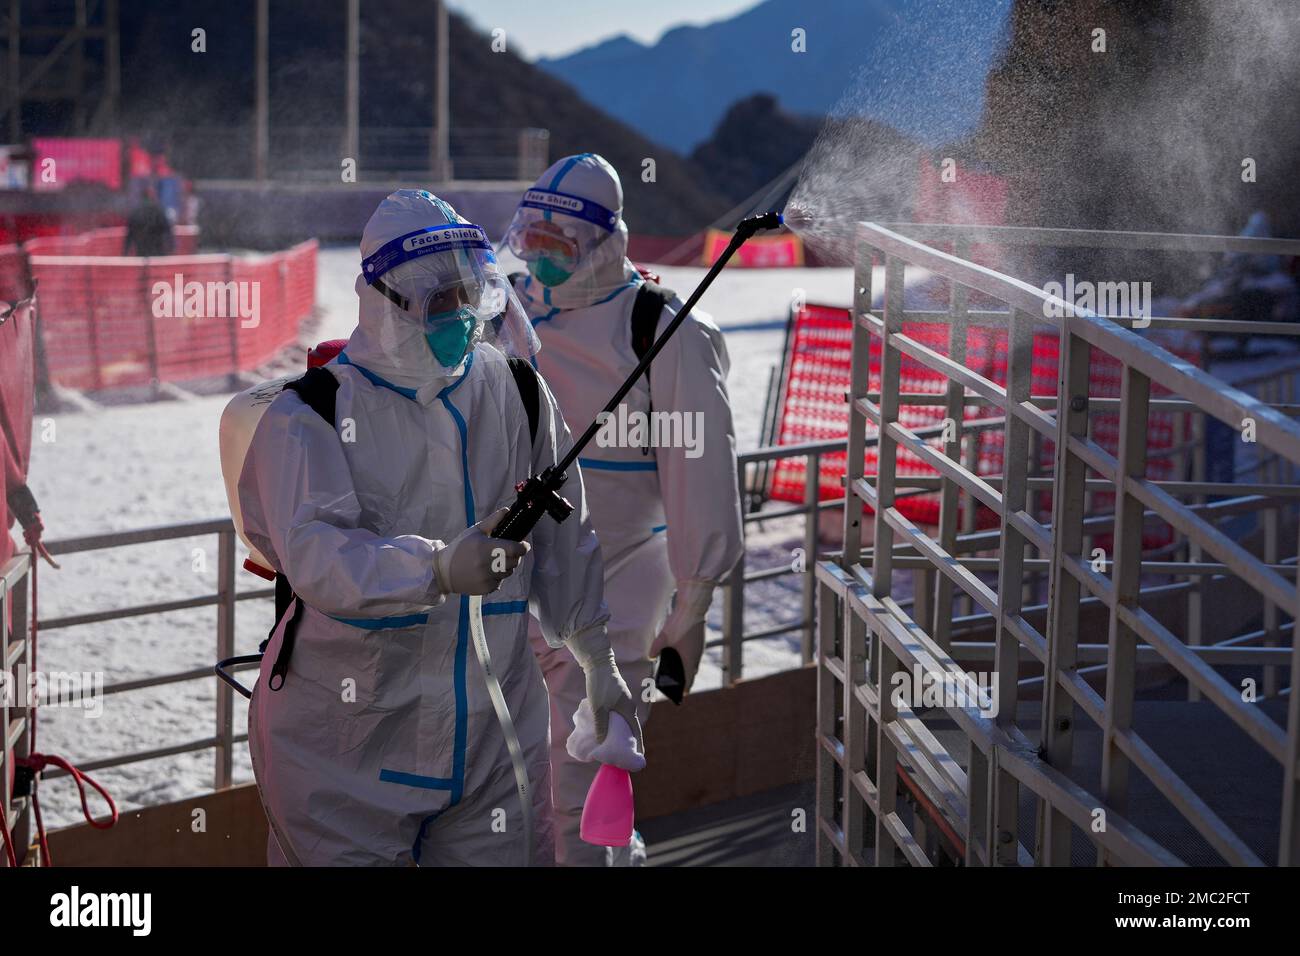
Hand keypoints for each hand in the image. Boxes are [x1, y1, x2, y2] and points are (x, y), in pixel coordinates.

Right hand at [433, 508, 529, 595]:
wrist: (443, 571)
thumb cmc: (460, 548)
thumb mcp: (474, 531)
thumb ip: (493, 521)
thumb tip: (507, 510)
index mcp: (485, 548)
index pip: (514, 549)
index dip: (522, 547)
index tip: (523, 545)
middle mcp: (487, 564)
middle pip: (514, 561)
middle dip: (514, 556)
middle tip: (505, 552)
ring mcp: (487, 578)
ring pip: (508, 572)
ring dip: (506, 566)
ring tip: (493, 562)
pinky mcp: (486, 589)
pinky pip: (500, 582)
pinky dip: (497, 577)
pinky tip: (486, 572)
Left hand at [566, 626, 642, 751]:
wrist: (598, 663)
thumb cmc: (600, 685)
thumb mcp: (598, 707)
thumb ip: (601, 725)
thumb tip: (602, 743)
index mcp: (628, 709)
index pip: (636, 731)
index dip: (638, 744)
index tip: (640, 756)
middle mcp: (629, 705)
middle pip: (632, 726)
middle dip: (630, 740)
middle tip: (626, 754)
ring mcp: (623, 700)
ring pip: (625, 719)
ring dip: (622, 731)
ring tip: (616, 743)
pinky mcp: (617, 696)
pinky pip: (620, 713)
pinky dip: (617, 722)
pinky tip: (609, 727)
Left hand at [653, 619, 705, 696]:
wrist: (693, 609)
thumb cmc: (678, 624)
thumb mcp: (663, 637)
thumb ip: (656, 649)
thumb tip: (651, 656)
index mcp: (688, 658)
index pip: (689, 679)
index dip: (685, 687)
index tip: (682, 694)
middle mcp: (697, 656)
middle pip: (692, 672)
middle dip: (686, 679)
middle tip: (677, 684)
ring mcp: (700, 648)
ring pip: (694, 663)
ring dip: (688, 668)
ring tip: (678, 671)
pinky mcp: (700, 641)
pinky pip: (696, 655)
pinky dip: (689, 658)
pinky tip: (681, 655)